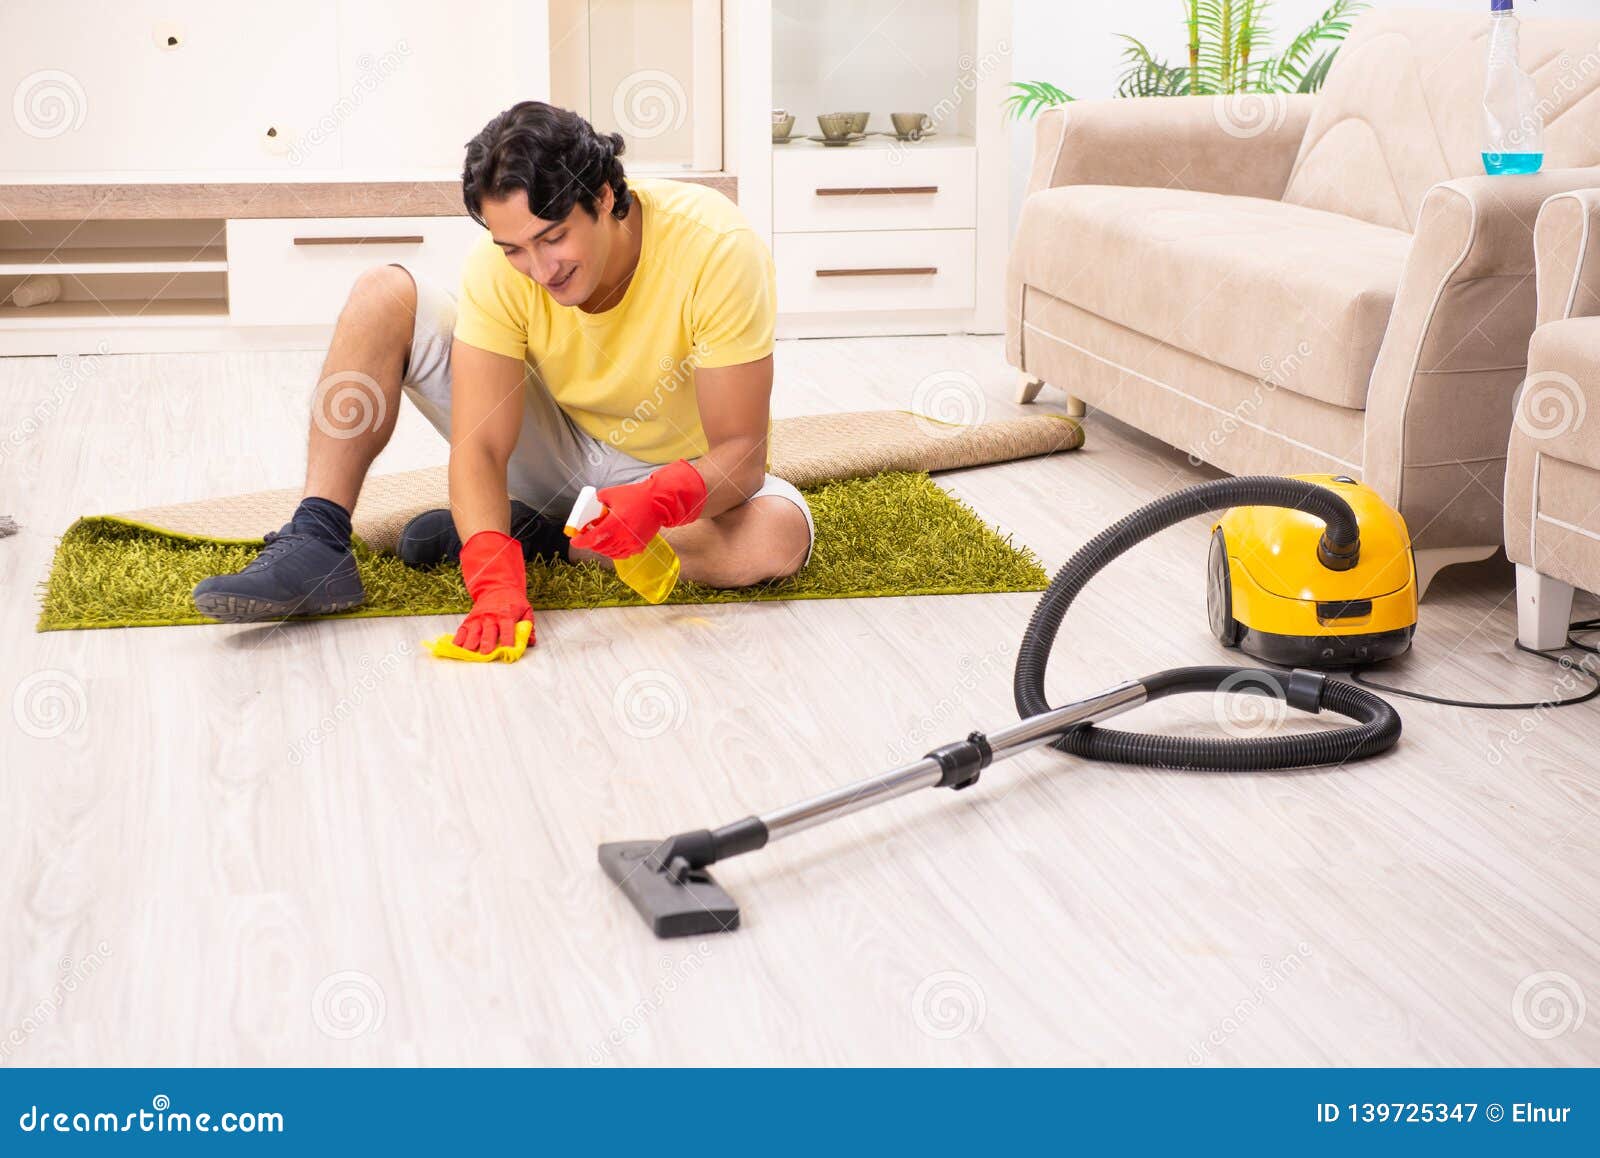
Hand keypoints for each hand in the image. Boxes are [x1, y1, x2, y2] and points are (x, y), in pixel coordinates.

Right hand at [455, 529, 533, 653]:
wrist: (497, 588)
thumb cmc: (513, 602)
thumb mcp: (526, 611)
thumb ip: (528, 626)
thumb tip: (530, 642)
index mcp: (506, 616)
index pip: (507, 630)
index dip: (507, 640)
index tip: (507, 650)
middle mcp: (491, 617)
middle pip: (488, 632)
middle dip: (487, 643)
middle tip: (485, 654)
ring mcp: (478, 618)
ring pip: (473, 632)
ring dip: (470, 643)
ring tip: (468, 652)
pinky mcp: (469, 620)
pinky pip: (462, 630)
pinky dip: (458, 639)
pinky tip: (456, 647)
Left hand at [569, 458, 707, 559]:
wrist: (658, 503)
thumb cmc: (636, 496)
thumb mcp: (612, 494)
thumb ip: (598, 502)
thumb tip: (588, 509)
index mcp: (616, 522)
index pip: (594, 537)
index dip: (581, 541)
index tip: (574, 541)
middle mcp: (624, 535)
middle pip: (600, 547)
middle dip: (590, 543)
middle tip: (585, 537)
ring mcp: (632, 543)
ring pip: (609, 552)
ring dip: (600, 547)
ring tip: (598, 539)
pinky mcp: (638, 547)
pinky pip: (620, 554)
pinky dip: (612, 551)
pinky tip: (610, 543)